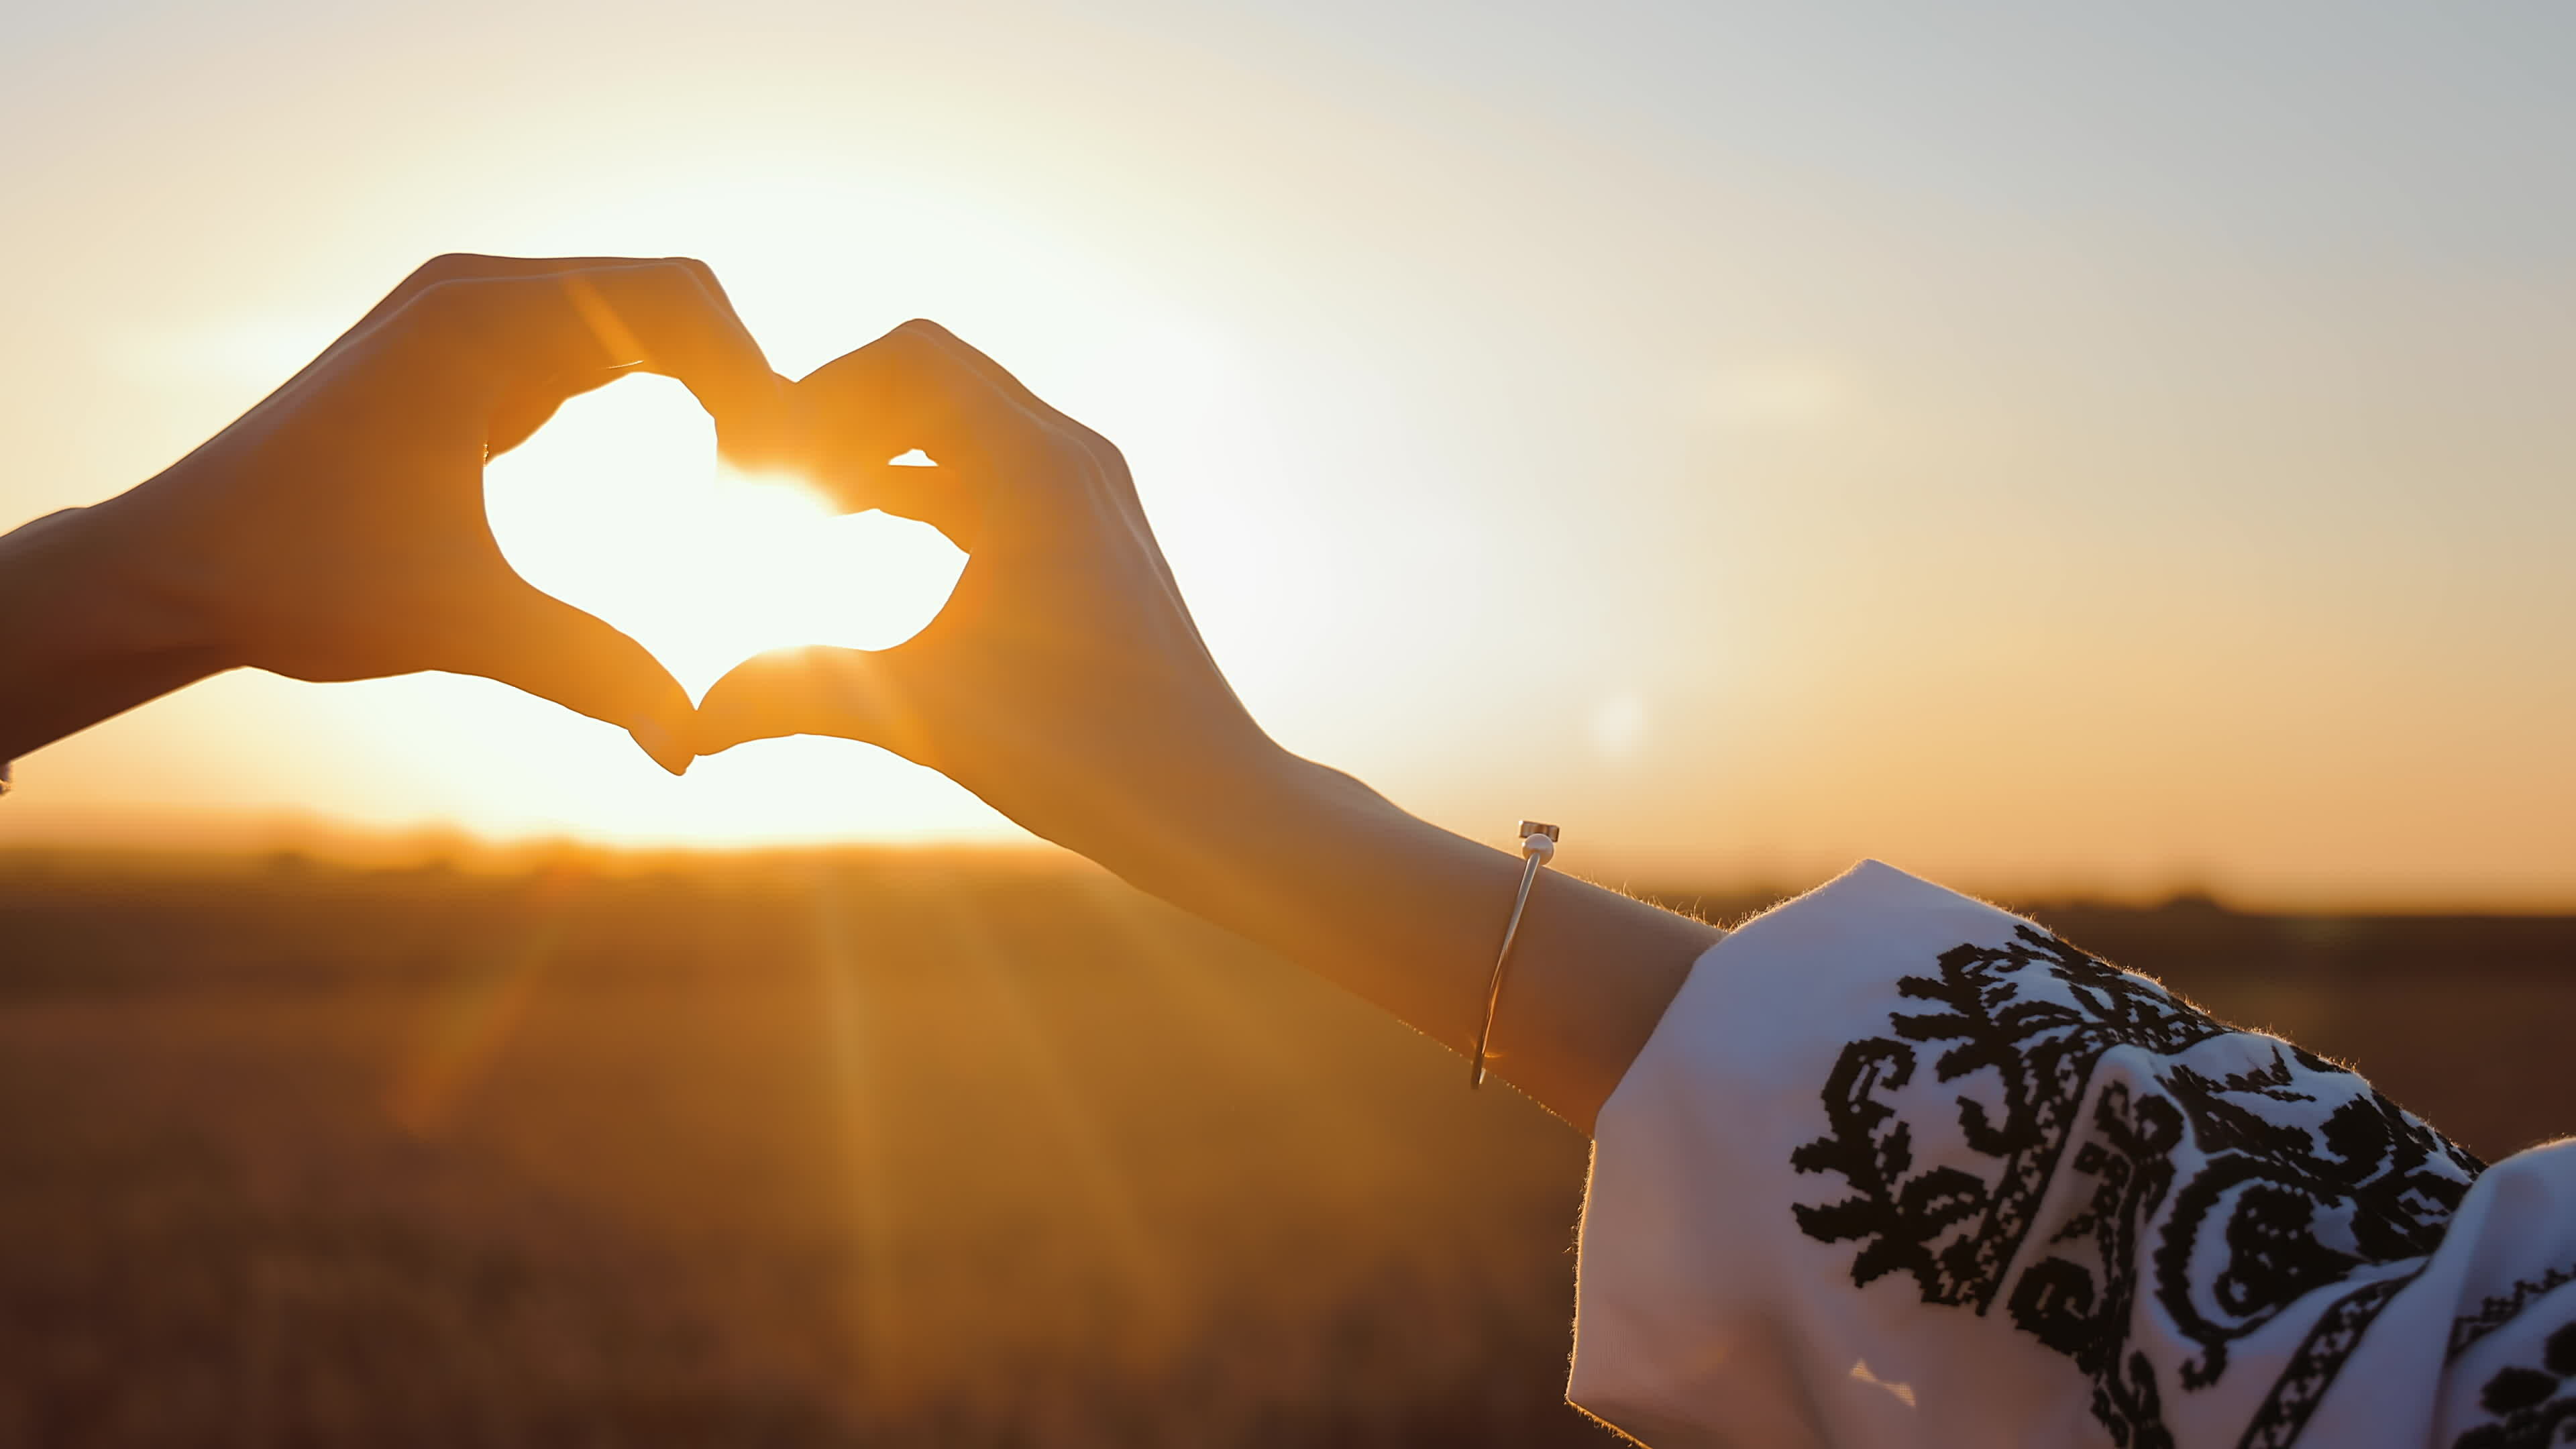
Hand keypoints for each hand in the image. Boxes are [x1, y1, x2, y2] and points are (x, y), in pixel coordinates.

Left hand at [51, 254, 790, 770]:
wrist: (179, 567)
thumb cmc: (297, 579)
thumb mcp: (456, 623)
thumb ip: (587, 669)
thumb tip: (689, 750)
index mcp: (478, 322)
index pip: (677, 302)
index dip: (759, 382)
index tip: (790, 483)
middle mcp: (480, 293)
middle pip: (676, 296)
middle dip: (750, 385)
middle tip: (792, 492)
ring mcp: (475, 317)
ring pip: (647, 316)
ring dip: (714, 387)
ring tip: (755, 486)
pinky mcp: (475, 355)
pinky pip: (606, 345)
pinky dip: (667, 394)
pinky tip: (697, 475)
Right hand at [695, 320, 1284, 881]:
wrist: (1208, 799)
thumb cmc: (1085, 754)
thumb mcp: (924, 715)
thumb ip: (795, 697)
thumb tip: (686, 726)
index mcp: (1038, 468)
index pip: (908, 358)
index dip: (818, 395)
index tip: (758, 469)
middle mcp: (1072, 456)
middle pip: (928, 372)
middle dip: (839, 412)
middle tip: (766, 483)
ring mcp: (1089, 489)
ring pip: (960, 419)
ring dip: (877, 445)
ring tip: (798, 504)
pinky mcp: (1090, 530)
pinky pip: (987, 468)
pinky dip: (918, 482)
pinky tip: (852, 527)